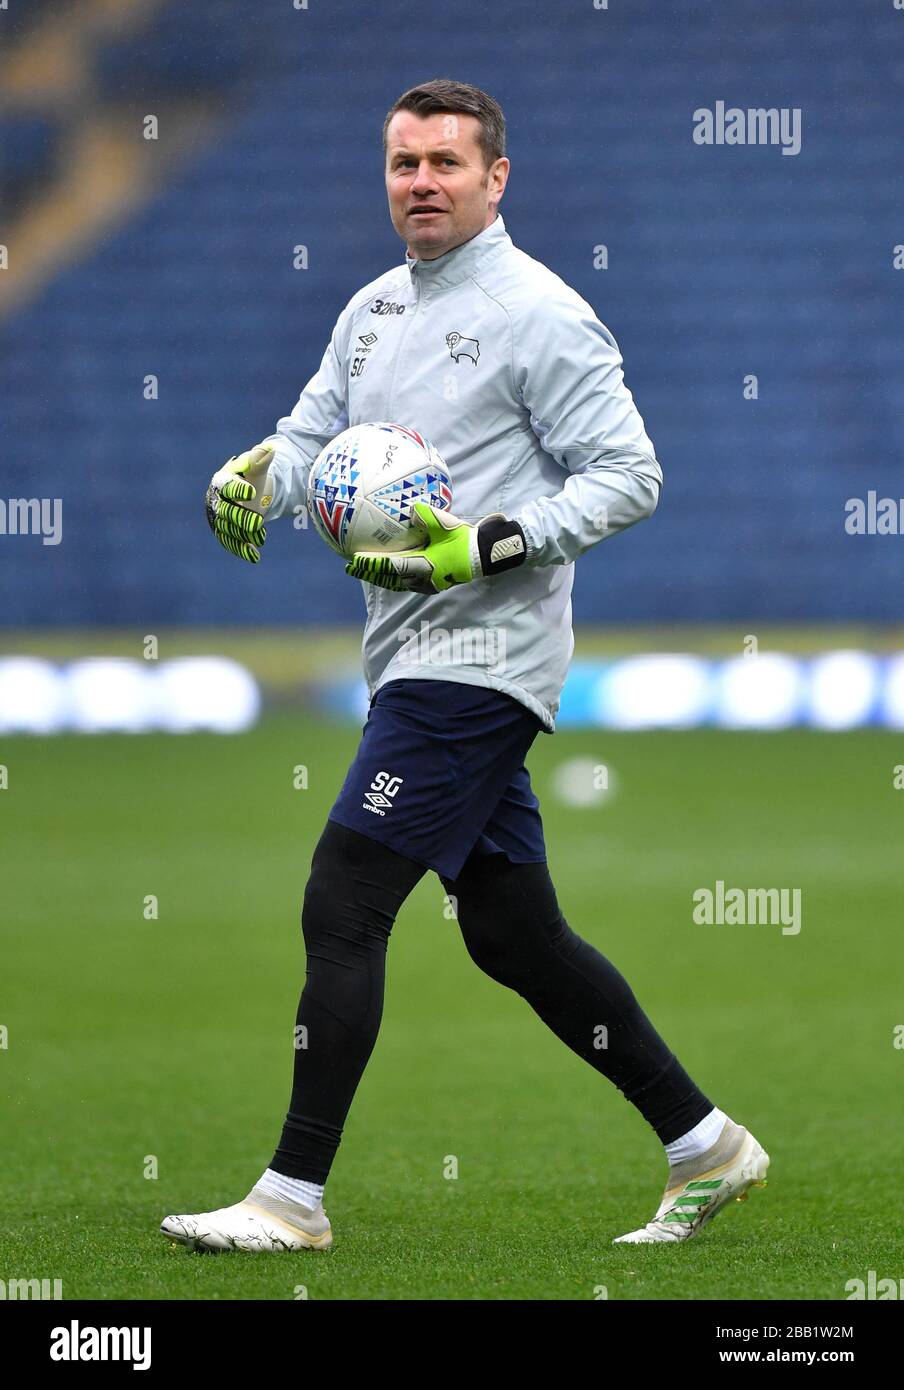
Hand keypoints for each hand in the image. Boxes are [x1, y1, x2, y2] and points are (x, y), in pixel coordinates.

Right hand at [205, 444, 274, 562]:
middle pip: (227, 511)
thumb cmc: (250, 476)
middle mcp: (218, 500)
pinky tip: (254, 556)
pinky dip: (240, 549)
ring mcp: (220, 518)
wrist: (247, 491)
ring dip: (244, 534)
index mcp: (222, 481)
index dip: (238, 489)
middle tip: (258, 522)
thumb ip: (262, 459)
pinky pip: (230, 541)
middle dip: (242, 517)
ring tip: (260, 537)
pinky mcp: (225, 531)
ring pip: (229, 528)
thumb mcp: (257, 466)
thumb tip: (271, 449)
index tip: (252, 492)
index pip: (227, 485)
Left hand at [345, 500, 526, 593]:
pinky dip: (394, 577)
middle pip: (389, 579)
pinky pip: (407, 582)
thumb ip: (426, 516)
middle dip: (369, 574)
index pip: (391, 566)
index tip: (354, 560)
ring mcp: (428, 584)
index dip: (371, 564)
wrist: (485, 555)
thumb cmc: (465, 539)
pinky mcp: (434, 583)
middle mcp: (423, 578)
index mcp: (424, 565)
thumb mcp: (446, 524)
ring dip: (380, 578)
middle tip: (351, 568)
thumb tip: (410, 509)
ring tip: (366, 572)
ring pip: (397, 583)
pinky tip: (390, 571)